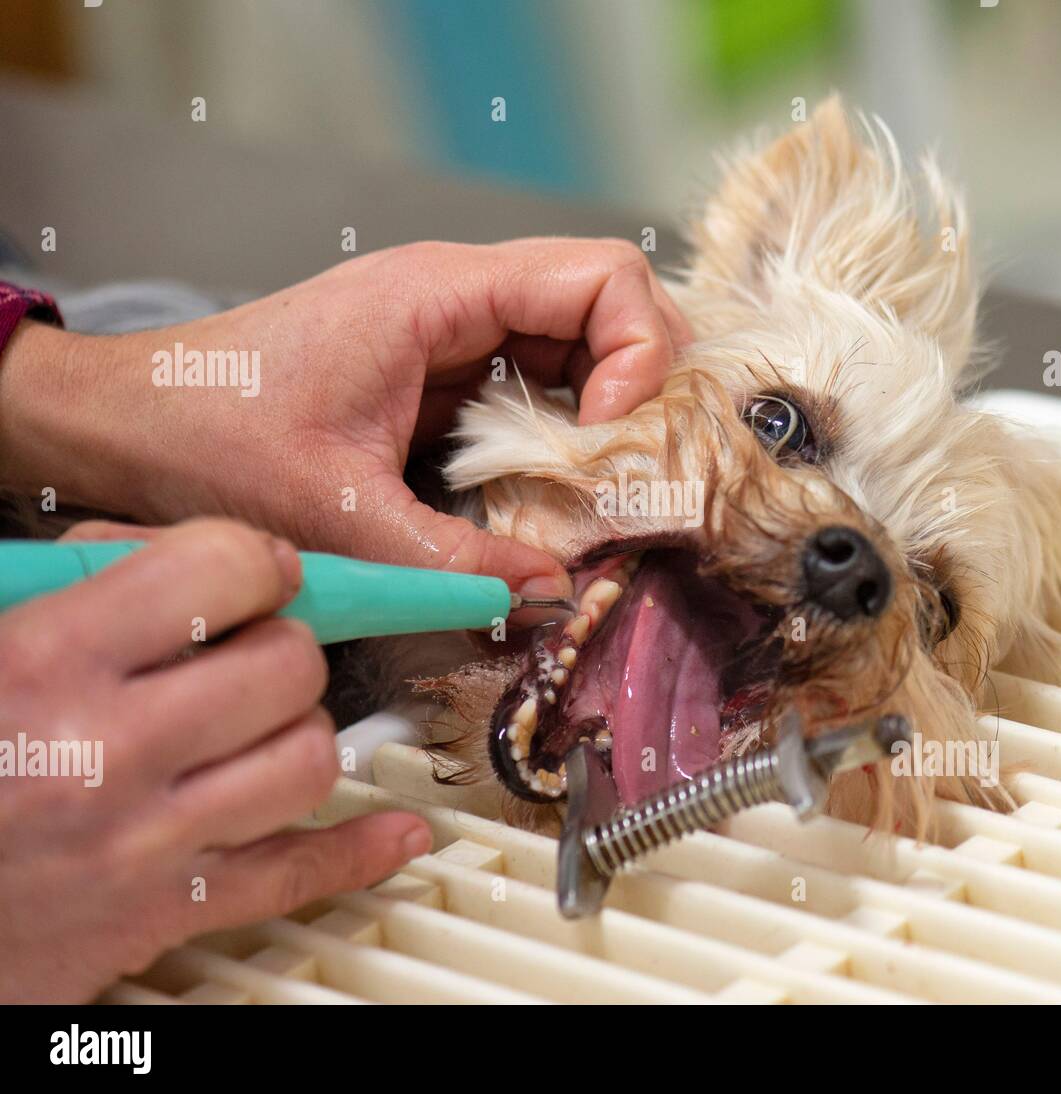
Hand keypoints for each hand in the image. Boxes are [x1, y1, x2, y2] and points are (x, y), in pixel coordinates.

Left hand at [0, 238, 690, 596]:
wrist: (134, 426)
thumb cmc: (213, 436)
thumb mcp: (339, 513)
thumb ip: (453, 561)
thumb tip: (552, 595)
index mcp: (443, 293)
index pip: (604, 277)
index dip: (640, 353)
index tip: (614, 437)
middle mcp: (462, 300)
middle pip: (612, 308)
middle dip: (643, 387)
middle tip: (627, 471)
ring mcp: (457, 336)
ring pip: (583, 353)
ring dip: (605, 421)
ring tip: (593, 494)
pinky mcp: (445, 377)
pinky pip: (538, 392)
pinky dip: (563, 442)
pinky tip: (544, 497)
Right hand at [0, 518, 430, 1001]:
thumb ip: (70, 581)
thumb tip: (175, 553)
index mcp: (51, 660)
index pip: (223, 570)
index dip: (253, 561)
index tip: (251, 573)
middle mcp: (111, 750)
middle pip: (288, 667)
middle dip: (280, 646)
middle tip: (244, 652)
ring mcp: (148, 841)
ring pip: (309, 760)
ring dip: (299, 731)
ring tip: (256, 725)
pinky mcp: (162, 912)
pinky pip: (296, 876)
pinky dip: (358, 850)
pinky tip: (393, 829)